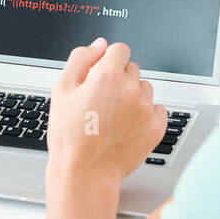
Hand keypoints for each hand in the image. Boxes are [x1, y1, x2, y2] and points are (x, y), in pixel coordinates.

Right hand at [46, 38, 166, 186]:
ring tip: (113, 117)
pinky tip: (127, 127)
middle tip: (102, 102)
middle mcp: (131, 88)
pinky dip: (145, 115)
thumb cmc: (70, 136)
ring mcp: (146, 108)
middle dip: (119, 79)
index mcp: (107, 75)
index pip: (120, 49)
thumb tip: (99, 45)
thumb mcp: (62, 90)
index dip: (108, 61)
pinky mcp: (156, 127)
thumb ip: (80, 59)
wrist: (85, 173)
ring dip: (133, 96)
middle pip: (132, 69)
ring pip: (144, 88)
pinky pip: (157, 110)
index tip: (101, 76)